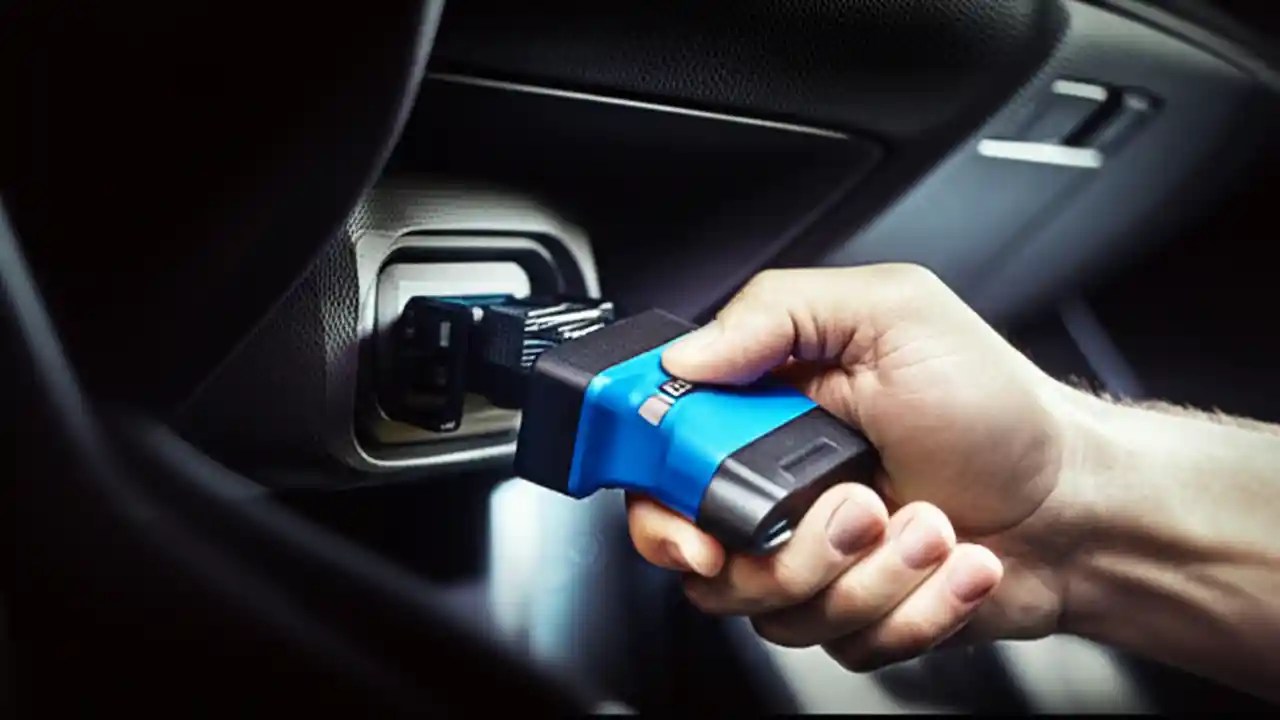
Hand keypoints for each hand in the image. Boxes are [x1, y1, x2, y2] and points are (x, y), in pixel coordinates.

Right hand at [627, 264, 1082, 670]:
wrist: (1079, 503)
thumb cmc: (996, 408)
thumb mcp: (892, 314)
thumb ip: (775, 313)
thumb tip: (687, 354)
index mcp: (767, 415)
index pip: (663, 469)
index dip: (662, 511)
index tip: (699, 534)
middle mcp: (778, 491)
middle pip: (708, 562)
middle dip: (793, 551)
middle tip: (859, 507)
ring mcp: (817, 558)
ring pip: (780, 611)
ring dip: (871, 574)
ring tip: (930, 524)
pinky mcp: (858, 613)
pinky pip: (844, 643)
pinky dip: (913, 609)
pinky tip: (954, 563)